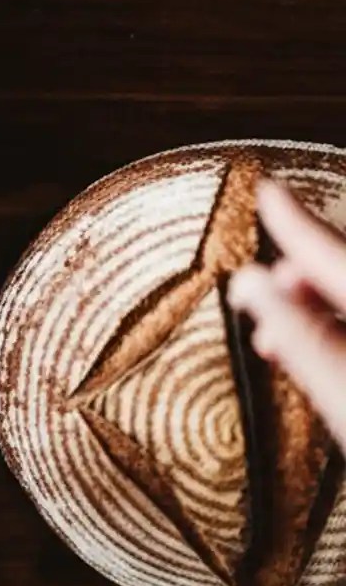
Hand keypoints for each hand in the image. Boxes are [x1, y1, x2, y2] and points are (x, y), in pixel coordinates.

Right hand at [228, 181, 345, 443]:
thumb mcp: (345, 394)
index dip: (295, 224)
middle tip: (261, 289)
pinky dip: (343, 334)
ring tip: (280, 336)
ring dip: (322, 310)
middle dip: (306, 276)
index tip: (265, 191)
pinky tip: (324, 353)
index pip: (335, 255)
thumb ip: (297, 334)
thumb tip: (248, 282)